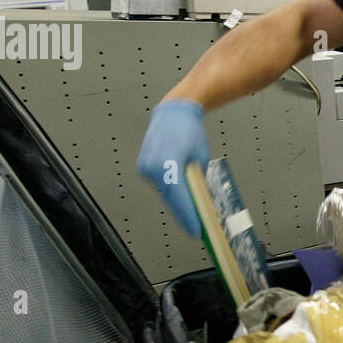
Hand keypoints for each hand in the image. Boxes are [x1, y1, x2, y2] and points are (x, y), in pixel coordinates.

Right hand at [137, 98, 207, 235]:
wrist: (173, 112)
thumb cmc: (190, 132)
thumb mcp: (200, 158)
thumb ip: (196, 181)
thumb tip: (198, 203)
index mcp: (168, 161)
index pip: (179, 195)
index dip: (187, 215)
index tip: (196, 230)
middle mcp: (152, 165)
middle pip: (170, 197)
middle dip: (183, 214)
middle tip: (195, 230)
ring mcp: (145, 166)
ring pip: (164, 192)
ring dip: (176, 203)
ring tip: (191, 217)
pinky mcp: (143, 166)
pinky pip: (159, 185)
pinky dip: (170, 192)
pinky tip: (181, 200)